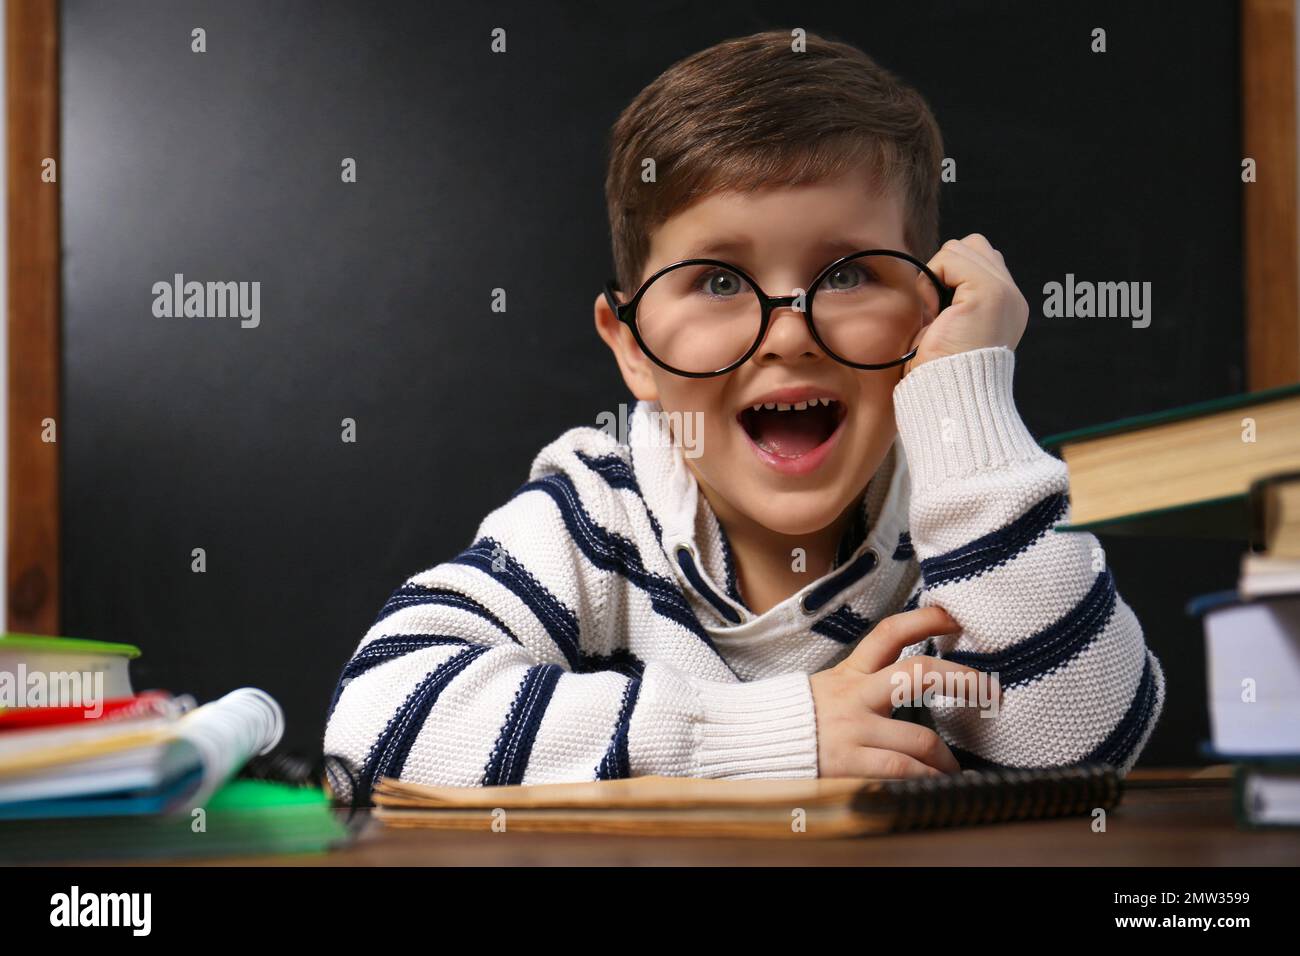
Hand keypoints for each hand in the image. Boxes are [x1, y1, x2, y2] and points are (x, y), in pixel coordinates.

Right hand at [809, 606, 994, 777]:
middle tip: (990, 692)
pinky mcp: (850, 761)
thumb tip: (905, 682)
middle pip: (919, 674)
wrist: (750, 744)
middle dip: (963, 680)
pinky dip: (925, 778)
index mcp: (849, 673)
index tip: (955, 616)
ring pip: (921, 735)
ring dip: (946, 757)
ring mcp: (854, 728)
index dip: (926, 619)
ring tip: (953, 769)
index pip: (890, 634)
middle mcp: (855, 695)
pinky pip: (902, 769)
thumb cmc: (793, 721)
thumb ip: (860, 684)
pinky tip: (935, 785)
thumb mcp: (825, 690)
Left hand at [905, 233, 1028, 372]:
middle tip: (937, 311)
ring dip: (937, 276)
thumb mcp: (945, 330)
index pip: (979, 259)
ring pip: (959, 247)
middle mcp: (1010, 297)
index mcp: (1003, 306)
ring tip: (937, 313)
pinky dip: (932, 280)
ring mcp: (1004, 292)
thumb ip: (950, 299)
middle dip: (945, 270)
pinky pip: (949, 258)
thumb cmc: (937, 372)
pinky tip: (936, 313)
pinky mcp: (989, 292)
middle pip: (972, 245)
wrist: (950, 397)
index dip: (949, 276)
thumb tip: (934, 273)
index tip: (939, 314)